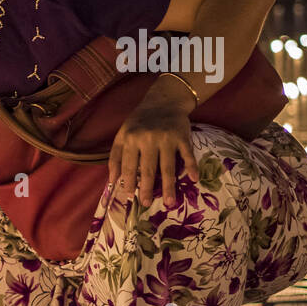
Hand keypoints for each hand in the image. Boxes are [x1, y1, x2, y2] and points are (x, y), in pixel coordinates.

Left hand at [108, 86, 197, 208]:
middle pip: (147, 169)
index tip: (129, 197)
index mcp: (130, 139)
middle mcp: (147, 139)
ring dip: (168, 186)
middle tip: (146, 204)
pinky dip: (191, 166)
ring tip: (168, 202)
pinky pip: (187, 154)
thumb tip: (112, 181)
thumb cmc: (139, 122)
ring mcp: (166, 138)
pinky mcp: (182, 136)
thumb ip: (115, 156)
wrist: (163, 102)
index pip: (128, 166)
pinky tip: (193, 179)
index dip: (128, 182)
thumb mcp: (122, 135)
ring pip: (167, 166)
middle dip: (146, 189)